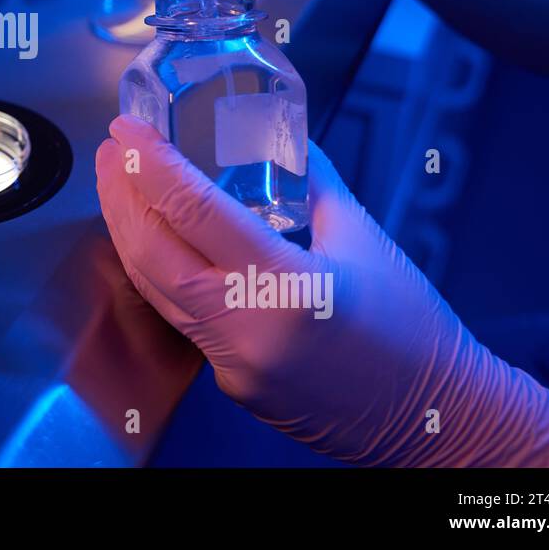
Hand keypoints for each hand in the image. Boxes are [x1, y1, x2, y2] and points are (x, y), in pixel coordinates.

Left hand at [95, 115, 548, 466]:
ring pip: (154, 289)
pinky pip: (179, 318)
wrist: (436, 419)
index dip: (150, 165)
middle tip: (112, 151)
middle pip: (151, 252)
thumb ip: (309, 181)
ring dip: (129, 232)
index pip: (192, 212)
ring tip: (120, 185)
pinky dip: (159, 271)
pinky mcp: (229, 382)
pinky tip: (155, 240)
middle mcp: (246, 328)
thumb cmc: (413, 329)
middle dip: (121, 195)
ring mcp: (231, 363)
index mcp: (284, 284)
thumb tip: (274, 135)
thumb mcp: (362, 237)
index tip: (126, 130)